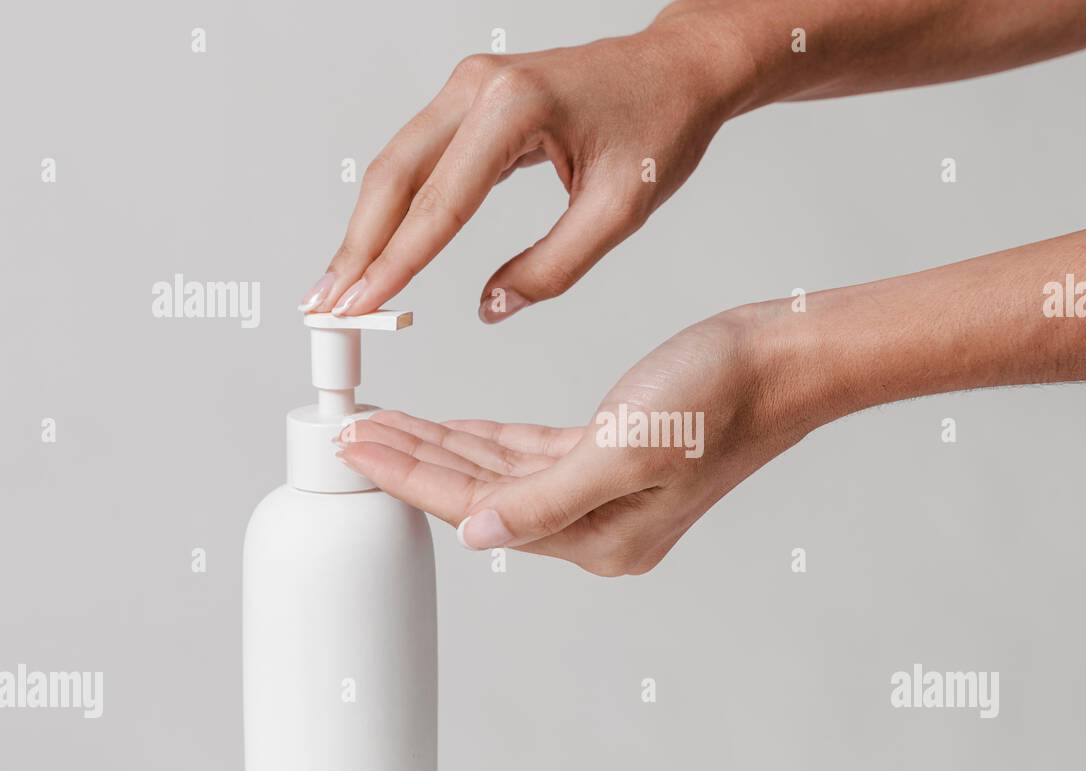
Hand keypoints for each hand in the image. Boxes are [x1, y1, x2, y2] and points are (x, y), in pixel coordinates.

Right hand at [299, 16, 751, 322]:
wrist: (680, 72)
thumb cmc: (661, 127)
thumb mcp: (619, 212)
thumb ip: (553, 267)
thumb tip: (490, 307)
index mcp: (515, 107)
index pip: (440, 201)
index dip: (396, 262)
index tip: (363, 306)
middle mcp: (480, 86)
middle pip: (395, 175)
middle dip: (358, 247)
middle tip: (328, 306)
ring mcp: (472, 88)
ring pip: (399, 165)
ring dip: (368, 228)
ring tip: (341, 286)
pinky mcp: (476, 100)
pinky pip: (421, 157)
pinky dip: (397, 206)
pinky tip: (380, 246)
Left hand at [336, 310, 808, 574]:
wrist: (779, 361)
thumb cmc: (721, 397)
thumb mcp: (627, 447)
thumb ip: (547, 497)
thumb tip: (476, 534)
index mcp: (599, 536)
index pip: (477, 508)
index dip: (409, 477)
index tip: (354, 452)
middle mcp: (597, 524)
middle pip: (478, 493)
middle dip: (411, 462)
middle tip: (349, 436)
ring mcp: (604, 492)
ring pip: (497, 471)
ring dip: (441, 446)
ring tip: (384, 425)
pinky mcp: (610, 455)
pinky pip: (528, 453)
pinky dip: (485, 437)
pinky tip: (452, 426)